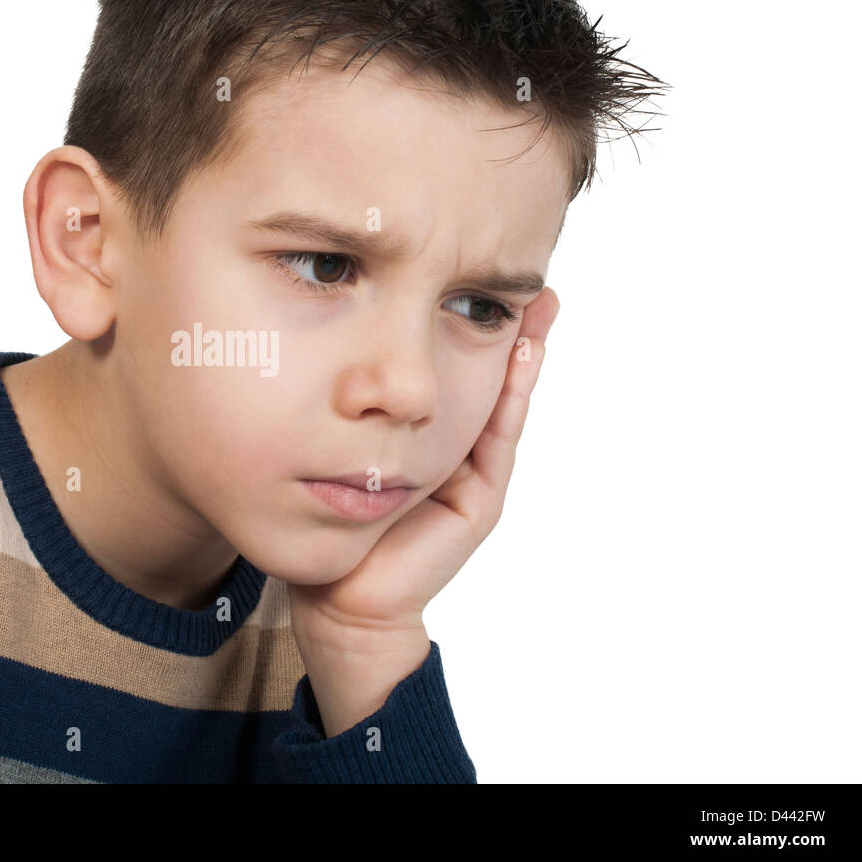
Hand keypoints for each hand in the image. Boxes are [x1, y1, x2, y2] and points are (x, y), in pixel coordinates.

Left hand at [285, 287, 559, 734]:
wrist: (335, 595)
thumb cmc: (323, 518)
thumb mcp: (329, 443)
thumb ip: (344, 404)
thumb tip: (332, 343)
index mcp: (417, 433)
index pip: (443, 363)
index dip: (457, 317)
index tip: (464, 266)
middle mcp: (450, 448)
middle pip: (482, 375)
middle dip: (502, 323)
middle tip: (523, 271)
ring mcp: (469, 473)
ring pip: (500, 399)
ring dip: (523, 350)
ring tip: (538, 300)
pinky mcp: (477, 501)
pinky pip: (497, 441)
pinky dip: (511, 396)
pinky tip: (521, 353)